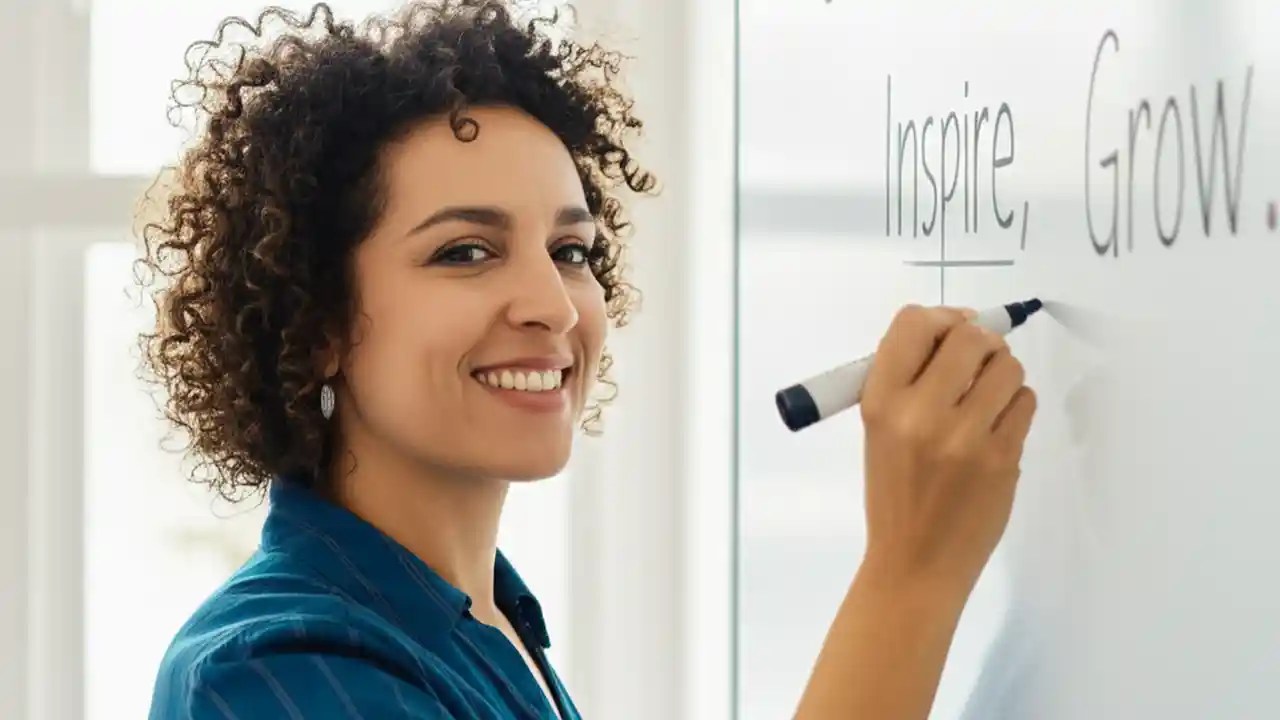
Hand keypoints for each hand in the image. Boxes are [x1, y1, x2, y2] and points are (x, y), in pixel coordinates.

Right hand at [858, 304, 1037, 593]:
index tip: (950, 330)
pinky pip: (1025, 401)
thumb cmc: (895, 494)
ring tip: (988, 399)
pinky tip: (998, 426)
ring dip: (1002, 374)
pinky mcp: (1002, 458)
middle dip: (979, 343)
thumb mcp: (880, 431)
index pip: (913, 324)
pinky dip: (1016, 406)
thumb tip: (957, 329)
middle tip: (976, 364)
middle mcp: (921, 413)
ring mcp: (965, 437)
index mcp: (880, 403)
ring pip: (1006, 366)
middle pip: (969, 336)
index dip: (939, 318)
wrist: (914, 563)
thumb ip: (909, 381)